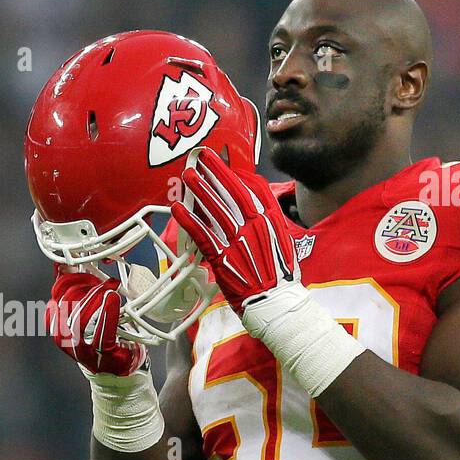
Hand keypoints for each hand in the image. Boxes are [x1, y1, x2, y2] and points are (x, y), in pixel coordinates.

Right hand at [46, 264, 146, 375]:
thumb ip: (72, 289)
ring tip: (112, 288)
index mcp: (56, 320)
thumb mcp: (81, 310)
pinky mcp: (98, 353)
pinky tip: (113, 299)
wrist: (111, 370)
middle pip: (70, 300)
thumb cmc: (97, 335)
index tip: (90, 271)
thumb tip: (64, 263)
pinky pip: (101, 330)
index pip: (59, 289)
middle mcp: (62, 334)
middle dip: (90, 285)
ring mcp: (79, 345)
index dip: (75, 275)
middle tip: (106, 281)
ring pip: (83, 314)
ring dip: (99, 296)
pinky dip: (108, 312)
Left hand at [169, 147, 300, 316]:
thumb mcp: (282, 240)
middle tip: (202, 156)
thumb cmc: (279, 274)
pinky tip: (178, 208)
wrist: (277, 303)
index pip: (255, 190)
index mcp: (272, 221)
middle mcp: (255, 227)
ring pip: (216, 210)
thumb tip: (253, 202)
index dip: (237, 175)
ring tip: (187, 175)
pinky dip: (189, 221)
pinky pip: (203, 235)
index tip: (223, 164)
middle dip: (217, 172)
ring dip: (200, 191)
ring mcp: (238, 242)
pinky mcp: (223, 259)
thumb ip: (269, 220)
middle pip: (233, 193)